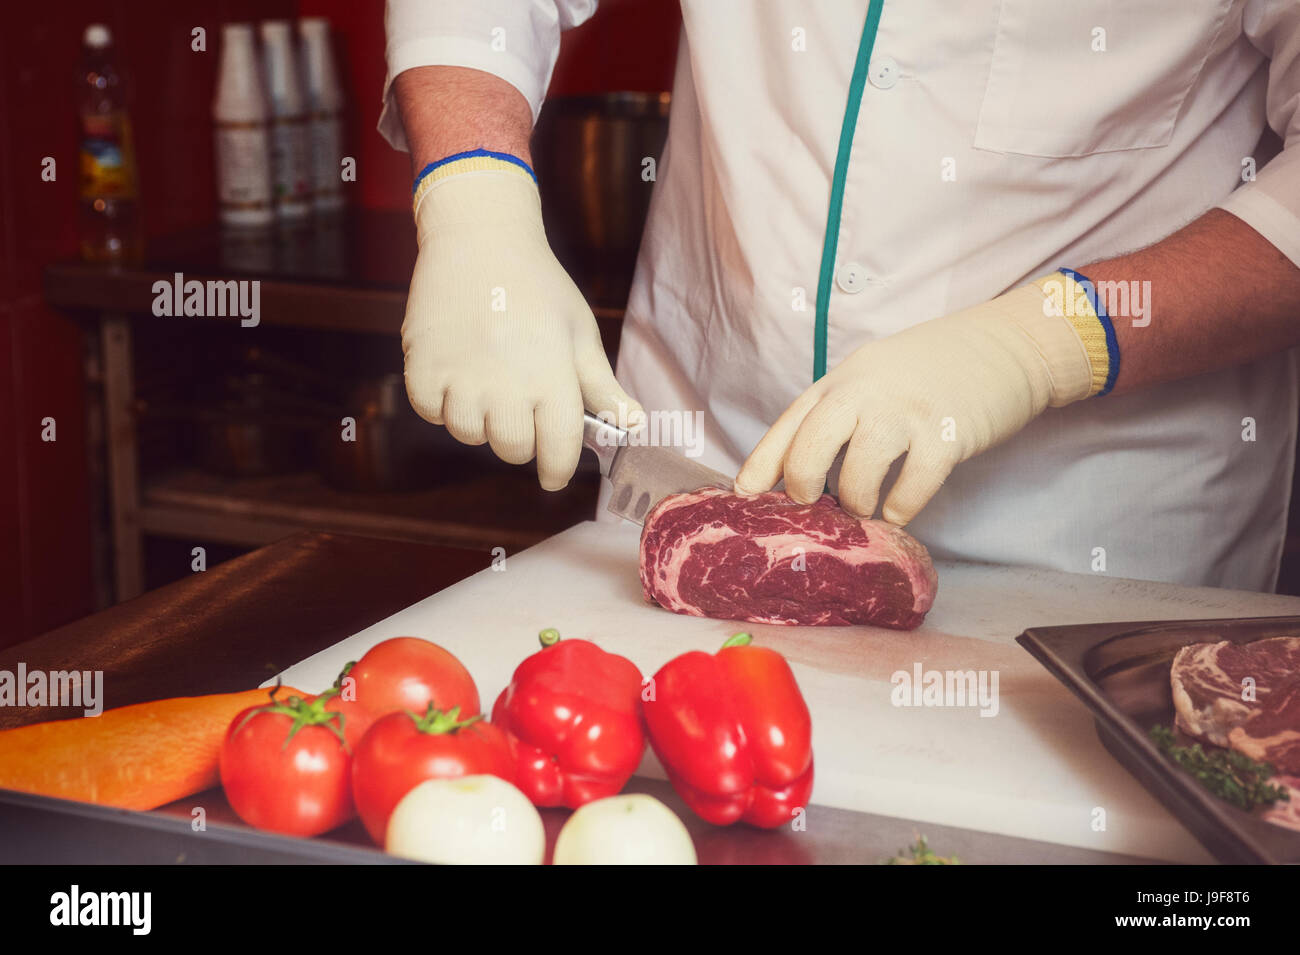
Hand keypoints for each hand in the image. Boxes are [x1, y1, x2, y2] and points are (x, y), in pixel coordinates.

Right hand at [402, 169, 641, 489]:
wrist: (479, 238)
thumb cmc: (538, 287)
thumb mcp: (578, 333)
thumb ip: (602, 387)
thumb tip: (632, 426)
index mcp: (552, 377)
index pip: (557, 450)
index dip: (557, 470)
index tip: (553, 475)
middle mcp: (506, 385)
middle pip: (512, 449)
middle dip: (519, 440)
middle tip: (519, 409)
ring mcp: (461, 378)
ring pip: (469, 435)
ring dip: (479, 419)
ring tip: (486, 382)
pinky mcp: (422, 368)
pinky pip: (432, 413)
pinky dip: (442, 403)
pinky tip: (456, 375)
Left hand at [735, 278, 1102, 523]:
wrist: (1003, 345)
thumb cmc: (930, 369)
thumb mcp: (871, 377)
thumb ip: (838, 412)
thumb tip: (799, 471)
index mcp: (840, 381)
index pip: (788, 425)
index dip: (761, 465)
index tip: (743, 496)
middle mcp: (865, 393)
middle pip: (811, 448)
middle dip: (803, 487)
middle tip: (813, 506)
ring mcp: (905, 413)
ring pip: (859, 474)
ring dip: (857, 503)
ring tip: (865, 510)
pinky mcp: (946, 435)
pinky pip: (912, 488)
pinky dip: (901, 509)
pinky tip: (899, 512)